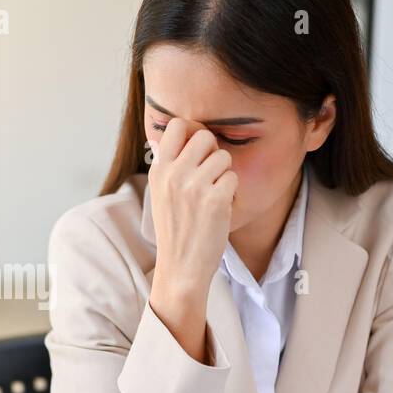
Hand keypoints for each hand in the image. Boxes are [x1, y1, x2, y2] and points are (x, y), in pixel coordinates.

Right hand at [146, 117, 238, 361]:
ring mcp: (195, 186)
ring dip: (224, 174)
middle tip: (209, 174)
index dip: (192, 133)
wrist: (181, 266)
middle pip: (205, 137)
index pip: (177, 126)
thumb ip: (165, 165)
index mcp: (159, 170)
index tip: (195, 149)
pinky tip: (219, 207)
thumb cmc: (174, 229)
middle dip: (212, 153)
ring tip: (213, 194)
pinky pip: (233, 177)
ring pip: (223, 157)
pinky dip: (231, 192)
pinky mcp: (216, 199)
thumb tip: (162, 138)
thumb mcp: (159, 194)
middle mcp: (174, 174)